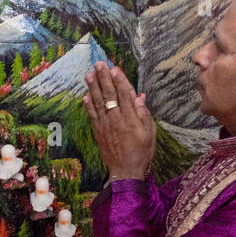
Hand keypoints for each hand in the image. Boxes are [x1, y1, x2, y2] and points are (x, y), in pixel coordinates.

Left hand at [84, 61, 155, 180]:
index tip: (114, 68)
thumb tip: (139, 96)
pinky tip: (85, 95)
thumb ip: (144, 114)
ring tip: (89, 74)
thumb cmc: (142, 151)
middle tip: (99, 64)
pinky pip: (92, 116)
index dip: (119, 81)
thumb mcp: (150, 133)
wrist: (126, 171)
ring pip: (98, 103)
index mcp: (131, 119)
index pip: (124, 95)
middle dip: (104, 79)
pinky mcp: (98, 132)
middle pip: (109, 95)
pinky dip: (88, 105)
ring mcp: (106, 126)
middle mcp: (117, 120)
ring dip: (93, 88)